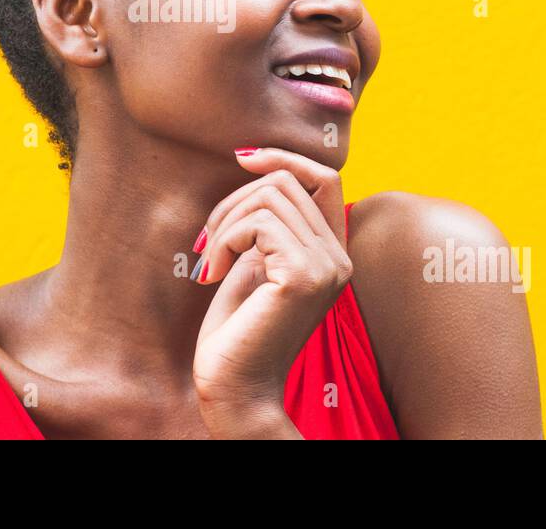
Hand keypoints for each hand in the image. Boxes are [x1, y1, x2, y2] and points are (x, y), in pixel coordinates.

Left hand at [190, 147, 352, 424]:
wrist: (234, 389)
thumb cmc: (236, 331)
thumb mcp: (253, 263)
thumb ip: (266, 224)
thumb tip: (256, 163)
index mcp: (331, 252)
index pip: (324, 176)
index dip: (283, 156)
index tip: (242, 157)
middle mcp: (339, 257)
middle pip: (286, 180)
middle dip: (233, 200)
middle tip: (207, 242)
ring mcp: (326, 266)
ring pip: (269, 195)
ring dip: (225, 222)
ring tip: (209, 261)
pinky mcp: (303, 275)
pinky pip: (257, 223)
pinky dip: (225, 240)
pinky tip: (211, 274)